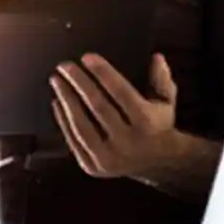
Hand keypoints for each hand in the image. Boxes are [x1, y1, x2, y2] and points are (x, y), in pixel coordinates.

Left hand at [51, 52, 179, 179]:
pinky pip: (74, 141)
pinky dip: (63, 121)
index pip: (121, 92)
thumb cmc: (158, 125)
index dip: (103, 73)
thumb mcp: (166, 101)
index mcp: (147, 122)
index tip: (86, 57)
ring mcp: (109, 157)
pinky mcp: (94, 167)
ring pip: (82, 125)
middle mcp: (128, 141)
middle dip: (79, 83)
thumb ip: (161, 79)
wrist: (159, 164)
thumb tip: (156, 57)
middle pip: (98, 106)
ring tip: (56, 80)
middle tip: (64, 65)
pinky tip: (57, 102)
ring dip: (66, 99)